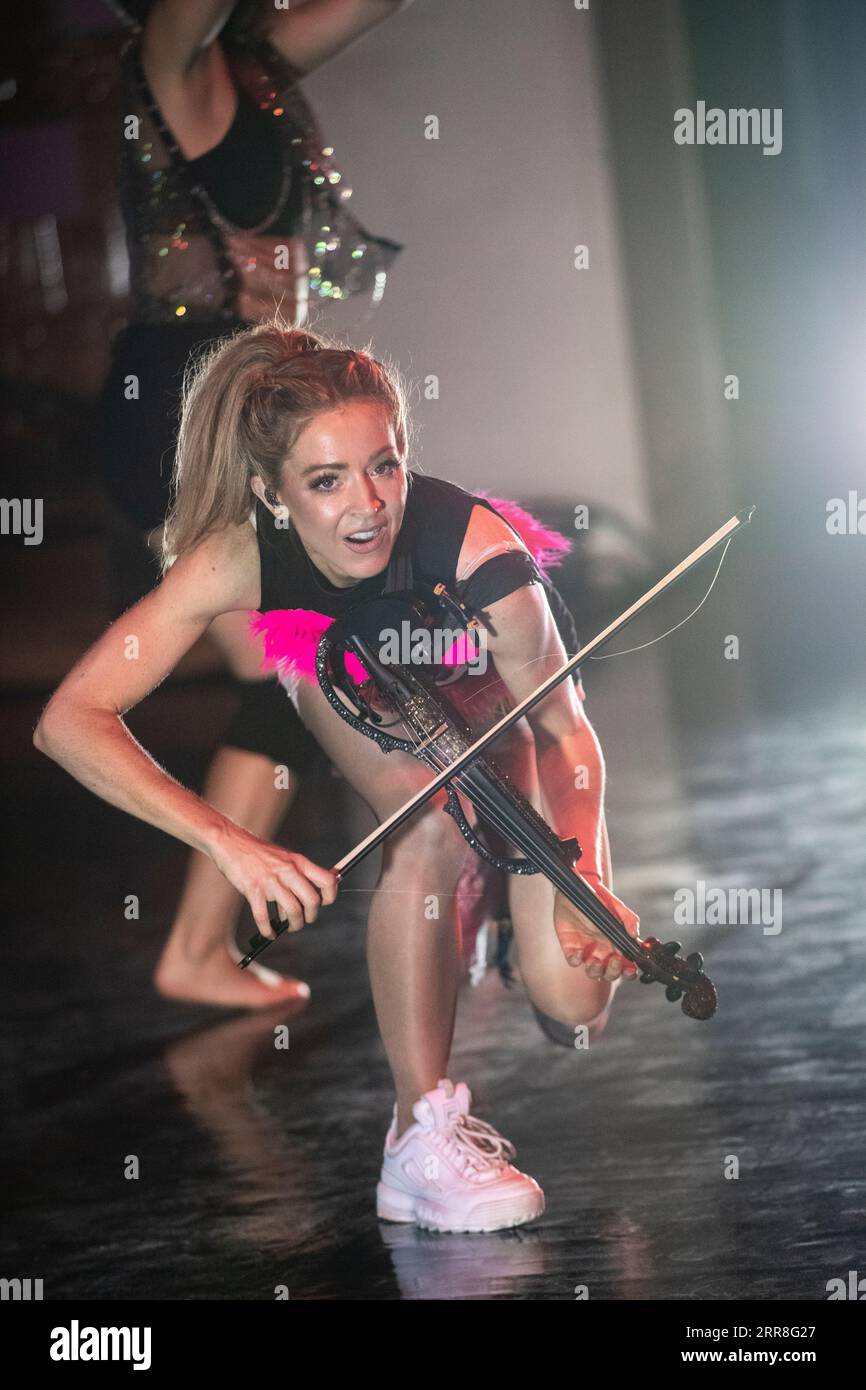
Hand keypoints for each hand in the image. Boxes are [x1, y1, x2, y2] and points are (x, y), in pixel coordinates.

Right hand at [209, 824, 338, 938]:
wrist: (229, 842)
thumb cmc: (257, 852)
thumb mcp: (284, 856)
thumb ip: (298, 873)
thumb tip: (310, 894)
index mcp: (298, 862)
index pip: (327, 880)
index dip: (330, 896)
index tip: (324, 903)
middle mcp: (288, 871)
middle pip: (312, 901)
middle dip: (311, 916)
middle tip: (304, 920)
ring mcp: (271, 881)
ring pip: (293, 911)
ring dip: (293, 925)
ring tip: (288, 927)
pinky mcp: (253, 890)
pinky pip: (264, 918)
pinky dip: (268, 930)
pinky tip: (269, 933)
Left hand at [553, 873, 639, 981]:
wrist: (577, 888)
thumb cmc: (599, 899)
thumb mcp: (617, 906)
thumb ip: (629, 919)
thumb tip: (635, 935)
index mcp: (616, 944)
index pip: (626, 965)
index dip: (629, 971)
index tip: (630, 968)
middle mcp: (603, 951)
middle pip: (610, 973)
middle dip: (614, 972)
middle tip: (614, 960)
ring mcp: (587, 950)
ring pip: (593, 972)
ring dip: (596, 971)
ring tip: (596, 961)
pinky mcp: (571, 947)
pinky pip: (573, 961)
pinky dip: (576, 960)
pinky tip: (578, 951)